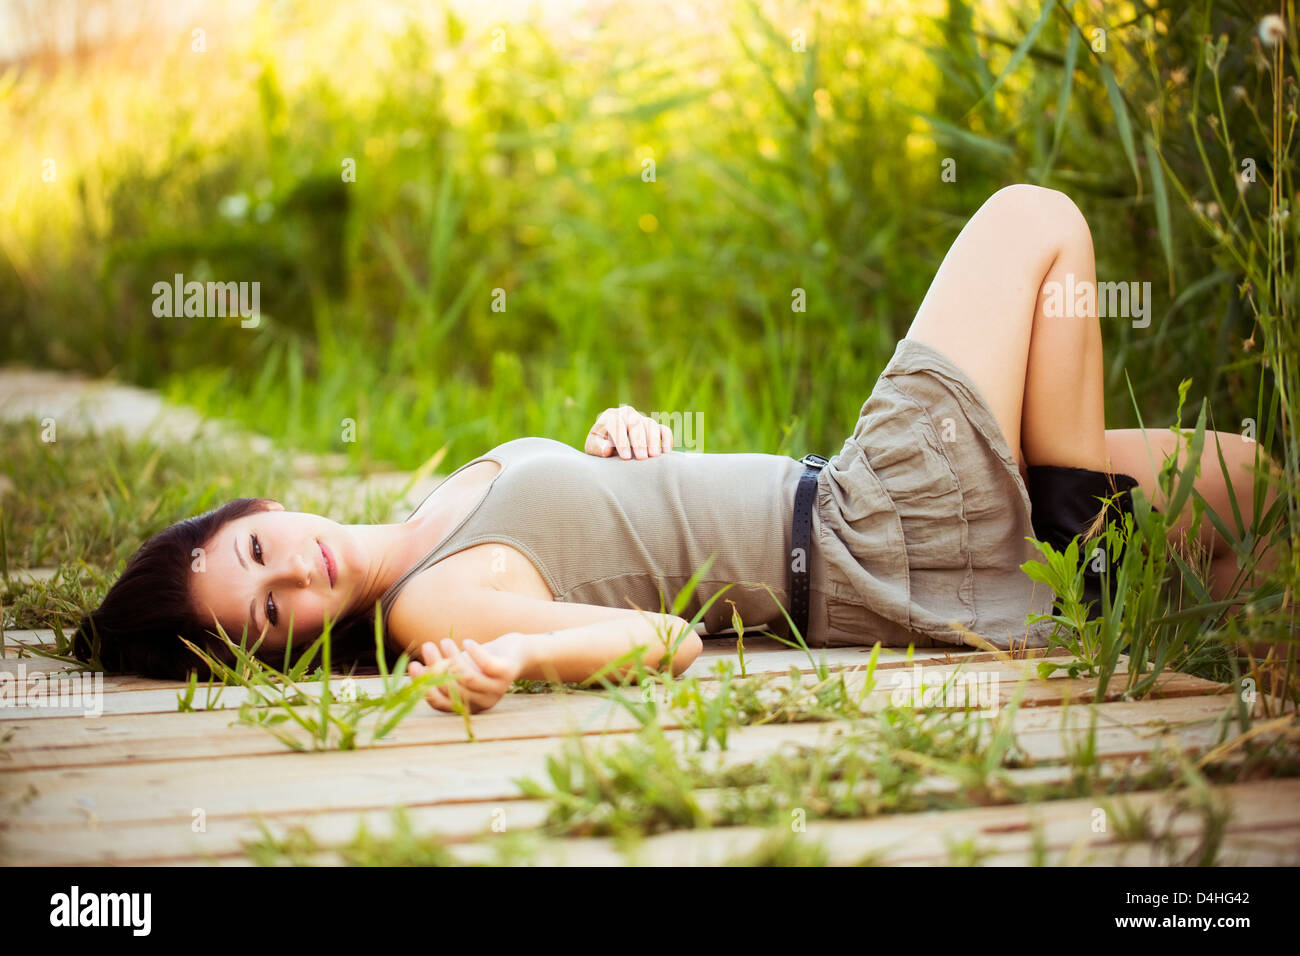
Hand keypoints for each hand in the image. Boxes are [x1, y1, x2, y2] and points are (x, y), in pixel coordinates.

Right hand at [408, 636, 524, 713]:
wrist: (517, 652)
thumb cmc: (482, 662)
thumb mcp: (459, 668)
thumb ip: (441, 672)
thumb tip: (414, 668)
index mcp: (467, 706)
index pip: (441, 703)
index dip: (424, 685)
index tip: (412, 665)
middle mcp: (482, 702)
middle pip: (452, 688)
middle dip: (435, 665)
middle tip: (427, 646)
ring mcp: (496, 689)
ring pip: (467, 677)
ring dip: (452, 657)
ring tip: (444, 641)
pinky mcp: (507, 673)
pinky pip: (487, 665)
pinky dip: (474, 652)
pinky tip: (467, 642)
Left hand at [585, 404, 672, 458]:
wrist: (609, 443)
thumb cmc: (600, 446)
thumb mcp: (593, 447)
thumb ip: (597, 448)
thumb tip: (607, 449)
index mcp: (610, 416)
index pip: (617, 424)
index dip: (622, 441)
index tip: (626, 457)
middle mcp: (627, 414)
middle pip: (636, 424)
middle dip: (639, 441)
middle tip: (642, 458)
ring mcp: (642, 419)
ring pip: (651, 425)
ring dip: (654, 440)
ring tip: (654, 456)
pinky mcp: (654, 427)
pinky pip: (664, 429)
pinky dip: (667, 439)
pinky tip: (666, 452)